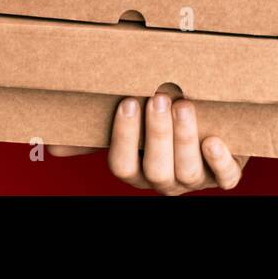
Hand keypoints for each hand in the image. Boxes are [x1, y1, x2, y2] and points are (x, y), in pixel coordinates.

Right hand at [48, 92, 248, 194]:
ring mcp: (196, 180)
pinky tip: (213, 140)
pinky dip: (220, 161)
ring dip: (184, 139)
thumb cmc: (165, 120)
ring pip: (187, 171)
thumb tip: (51, 145)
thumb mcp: (134, 122)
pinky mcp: (226, 173)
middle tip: (159, 98)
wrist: (218, 124)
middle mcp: (164, 179)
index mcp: (138, 169)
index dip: (124, 137)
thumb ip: (98, 131)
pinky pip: (225, 177)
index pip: (122, 164)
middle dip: (156, 134)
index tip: (128, 102)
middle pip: (156, 169)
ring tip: (185, 105)